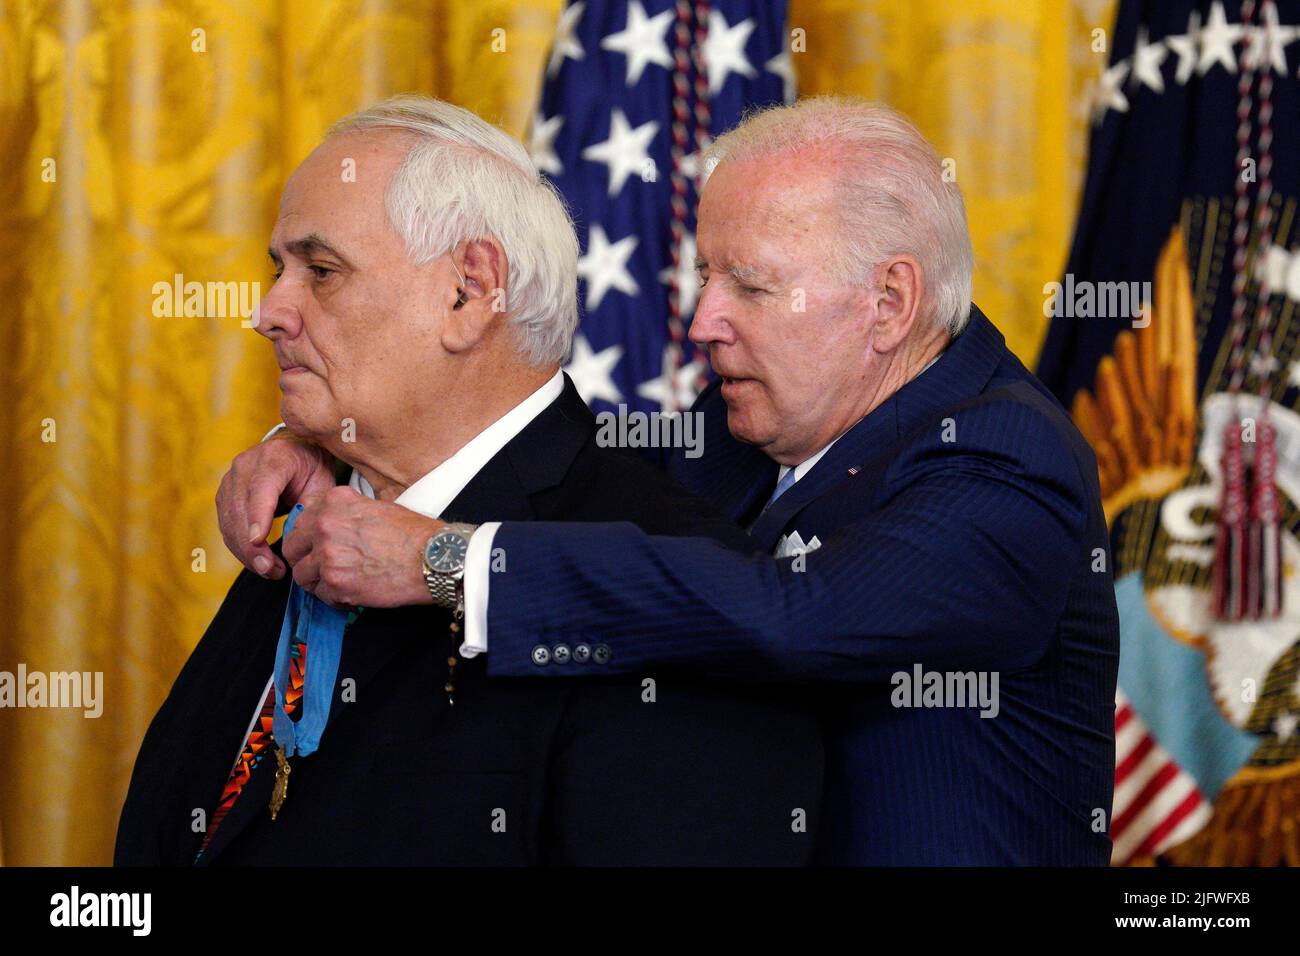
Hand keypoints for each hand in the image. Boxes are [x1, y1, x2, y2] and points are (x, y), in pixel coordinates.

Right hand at [217, 432, 337, 578]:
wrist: (294, 453)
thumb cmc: (312, 470)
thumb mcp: (322, 484)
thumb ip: (312, 507)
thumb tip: (298, 535)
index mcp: (274, 457)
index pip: (261, 488)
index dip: (258, 515)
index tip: (259, 541)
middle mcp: (245, 465)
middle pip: (239, 508)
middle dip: (251, 545)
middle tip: (270, 569)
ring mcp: (230, 480)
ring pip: (228, 521)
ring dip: (244, 551)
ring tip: (269, 570)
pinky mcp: (224, 495)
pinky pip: (226, 526)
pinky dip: (240, 547)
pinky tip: (258, 561)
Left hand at [283, 485, 446, 607]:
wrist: (432, 557)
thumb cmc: (412, 534)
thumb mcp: (374, 506)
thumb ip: (344, 513)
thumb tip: (326, 524)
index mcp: (334, 502)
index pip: (301, 519)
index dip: (308, 536)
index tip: (315, 545)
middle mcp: (325, 525)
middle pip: (292, 547)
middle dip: (303, 559)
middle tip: (319, 568)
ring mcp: (328, 555)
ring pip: (301, 575)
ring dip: (317, 582)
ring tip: (338, 583)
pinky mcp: (336, 582)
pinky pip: (321, 595)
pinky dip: (334, 598)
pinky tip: (351, 594)